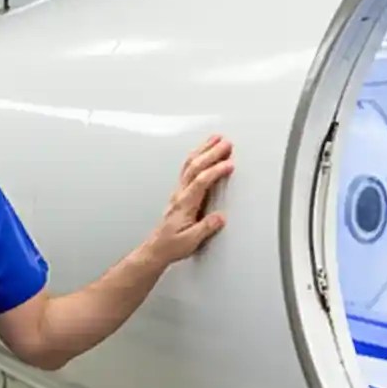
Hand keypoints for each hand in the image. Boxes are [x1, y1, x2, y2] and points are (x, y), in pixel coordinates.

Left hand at [143, 134, 233, 264]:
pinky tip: (203, 152)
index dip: (215, 171)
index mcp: (184, 204)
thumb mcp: (191, 241)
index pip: (201, 182)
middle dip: (211, 152)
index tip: (229, 164)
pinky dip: (197, 156)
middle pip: (195, 167)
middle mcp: (180, 194)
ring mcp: (179, 192)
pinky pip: (188, 169)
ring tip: (215, 139)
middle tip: (226, 143)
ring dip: (203, 150)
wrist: (157, 248)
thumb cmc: (172, 245)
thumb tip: (220, 217)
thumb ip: (206, 227)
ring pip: (190, 164)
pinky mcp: (181, 193)